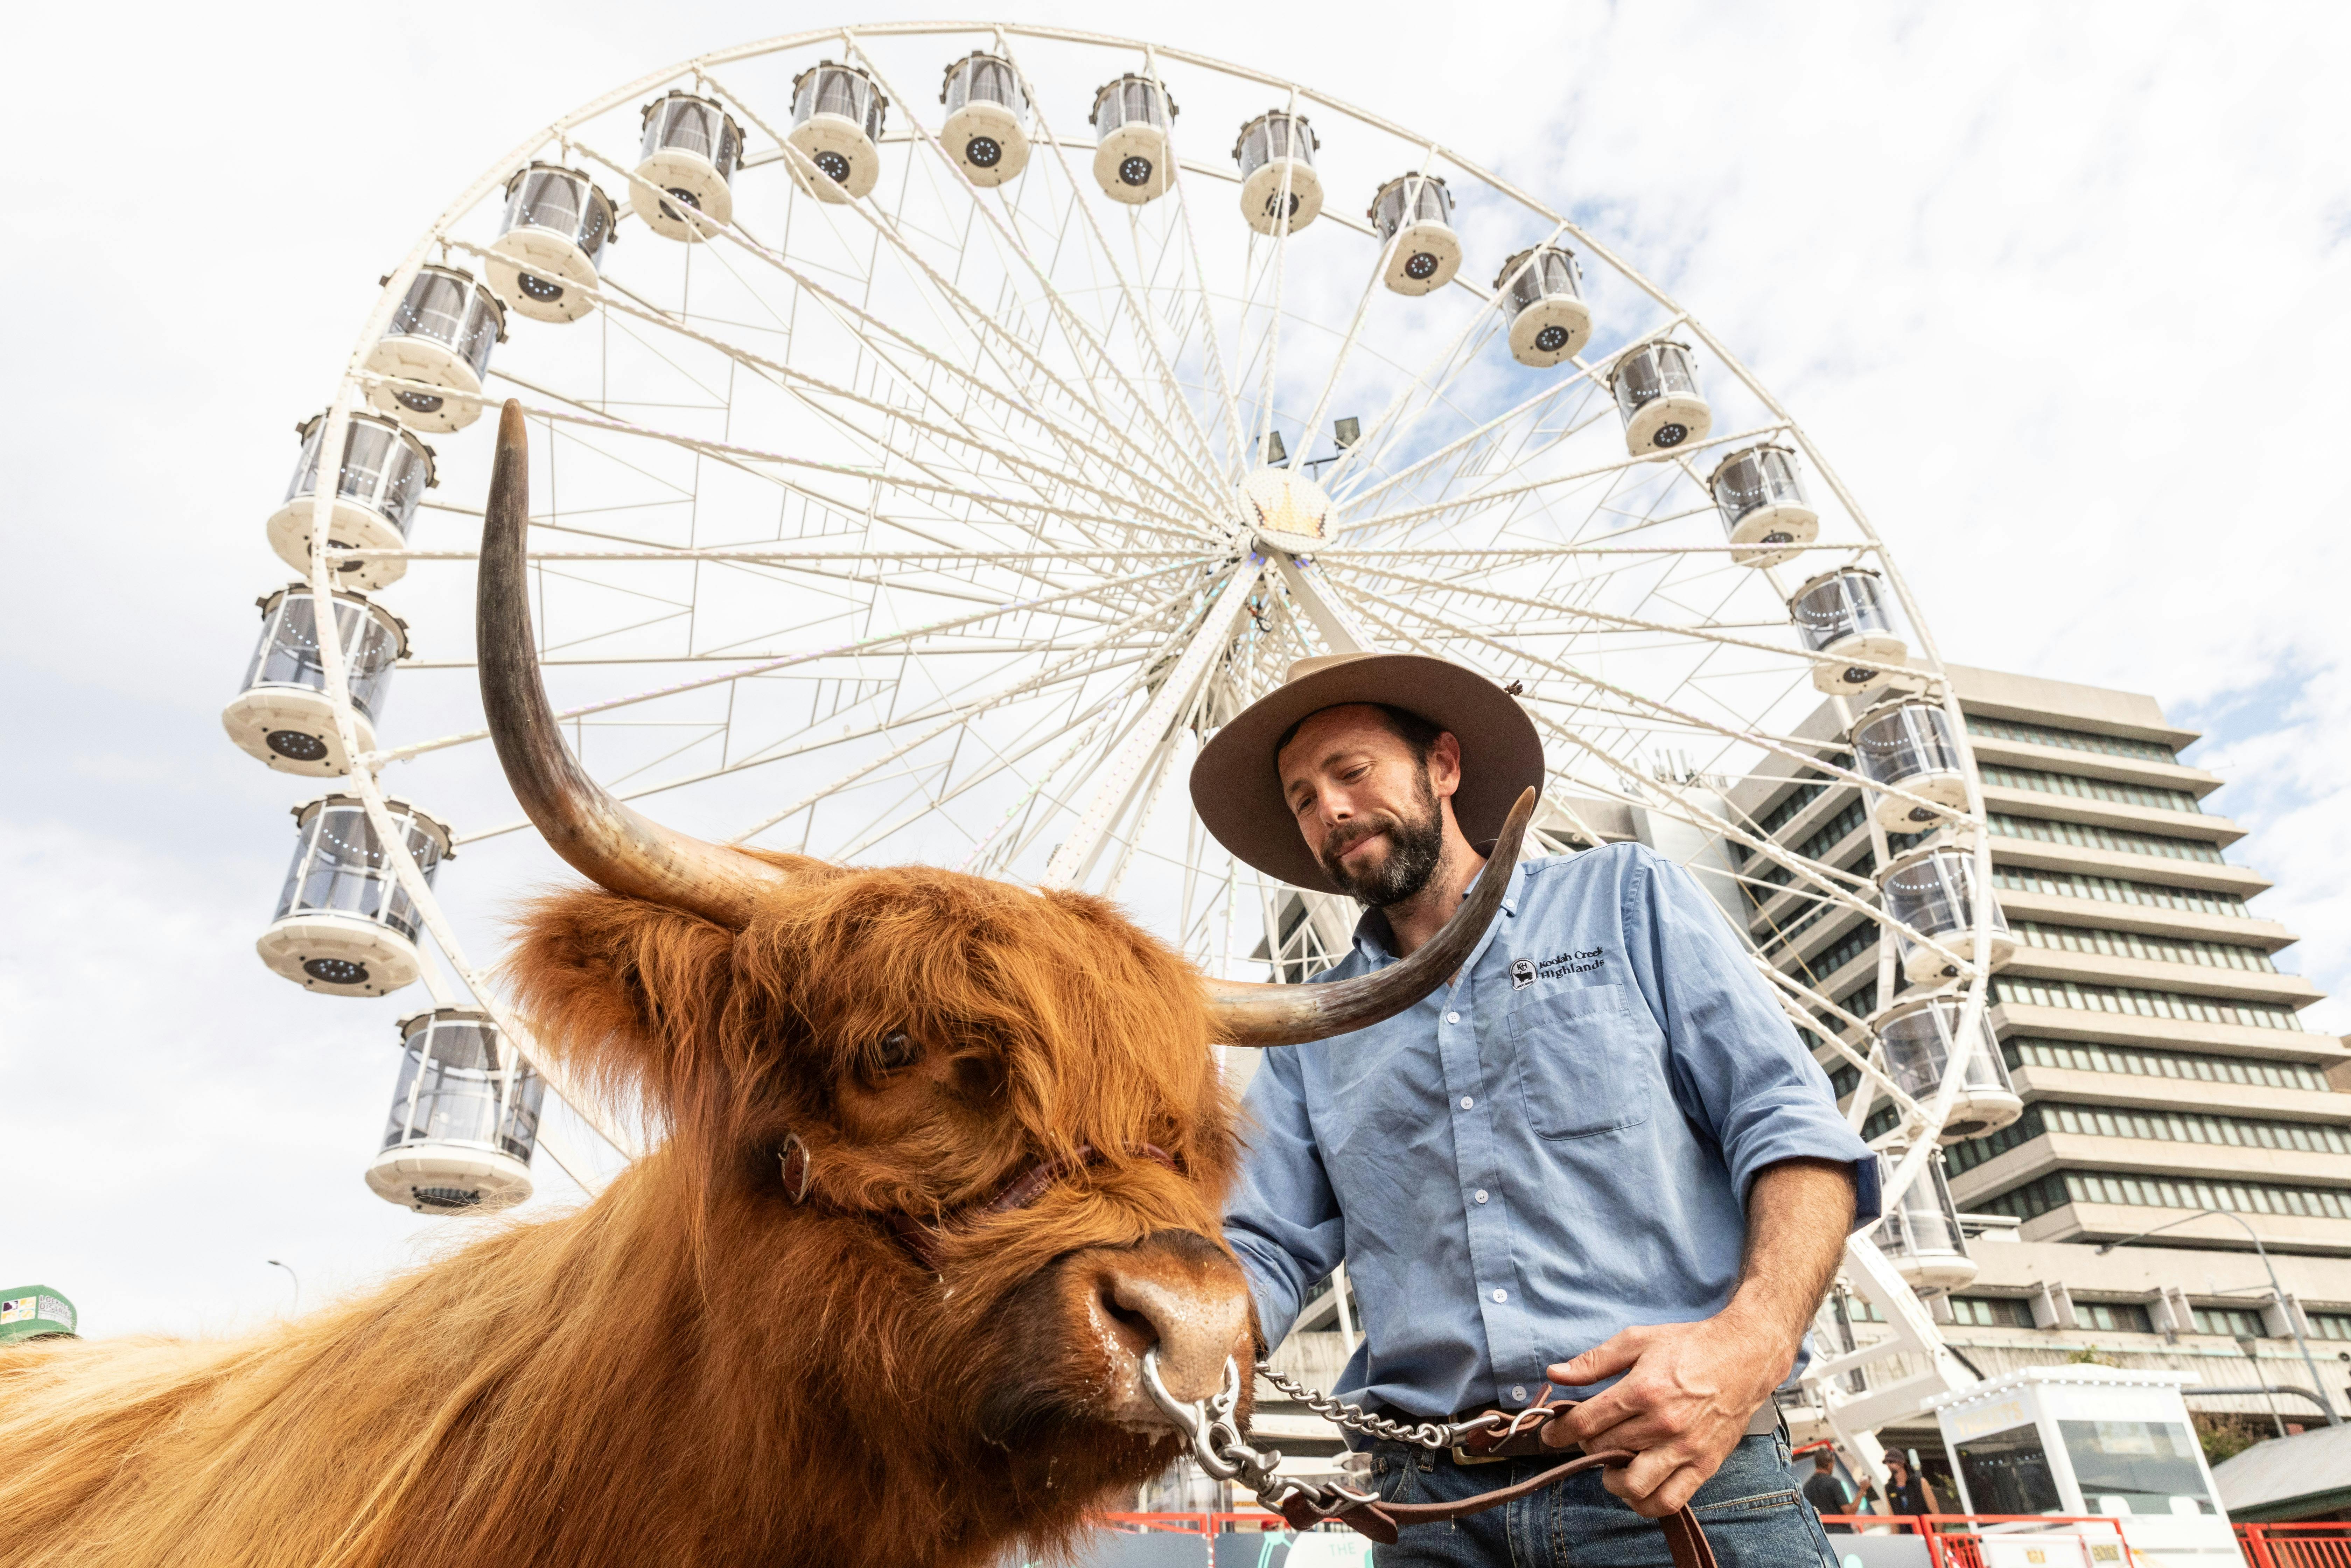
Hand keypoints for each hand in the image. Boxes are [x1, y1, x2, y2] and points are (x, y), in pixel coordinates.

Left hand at [1538, 1309, 1792, 1517]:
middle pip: (1605, 1451)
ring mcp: (1685, 1448)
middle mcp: (1663, 1424)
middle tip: (1589, 1438)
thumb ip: (1593, 1362)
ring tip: (1612, 1466)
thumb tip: (1555, 1375)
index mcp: (1643, 1390)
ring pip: (1635, 1486)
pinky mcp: (1705, 1465)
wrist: (1743, 1356)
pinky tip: (1638, 1486)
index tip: (1551, 1435)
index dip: (1560, 1433)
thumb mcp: (1637, 1340)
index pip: (1587, 1424)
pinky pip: (1670, 1501)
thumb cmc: (1689, 1346)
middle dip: (1587, 1448)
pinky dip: (1647, 1502)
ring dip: (1613, 1481)